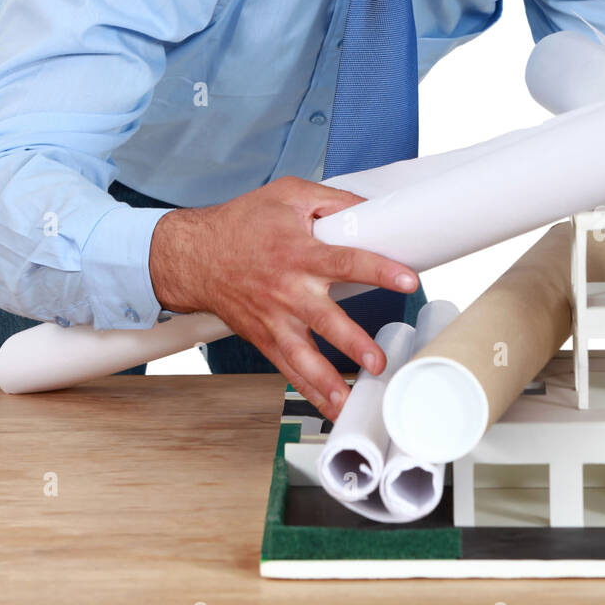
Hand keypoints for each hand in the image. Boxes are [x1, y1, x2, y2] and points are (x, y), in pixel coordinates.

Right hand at [148, 174, 419, 420]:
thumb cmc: (242, 221)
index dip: (378, 270)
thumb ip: (333, 201)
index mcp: (299, 252)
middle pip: (325, 319)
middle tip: (378, 360)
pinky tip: (333, 409)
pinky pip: (289, 369)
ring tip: (351, 400)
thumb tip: (371, 210)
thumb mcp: (288, 195)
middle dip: (352, 342)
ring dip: (328, 380)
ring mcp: (275, 319)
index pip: (345, 261)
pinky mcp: (265, 338)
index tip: (408, 280)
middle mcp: (288, 290)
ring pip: (303, 356)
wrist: (195, 255)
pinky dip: (310, 391)